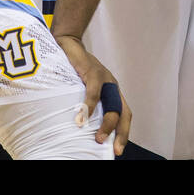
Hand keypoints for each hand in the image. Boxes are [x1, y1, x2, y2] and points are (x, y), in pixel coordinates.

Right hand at [55, 34, 130, 154]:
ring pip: (112, 104)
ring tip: (97, 138)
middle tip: (108, 147)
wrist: (68, 44)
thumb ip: (87, 105)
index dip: (123, 133)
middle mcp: (112, 85)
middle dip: (117, 132)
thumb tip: (81, 130)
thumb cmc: (73, 70)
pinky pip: (94, 90)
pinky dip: (89, 106)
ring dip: (106, 123)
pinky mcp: (93, 70)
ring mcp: (104, 77)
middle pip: (122, 111)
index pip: (125, 114)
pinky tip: (82, 118)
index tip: (118, 151)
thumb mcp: (82, 89)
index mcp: (112, 91)